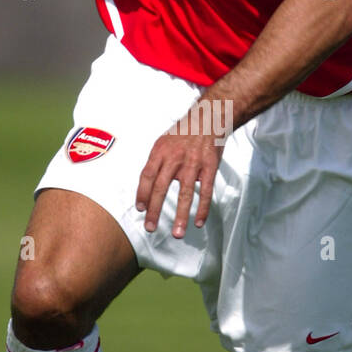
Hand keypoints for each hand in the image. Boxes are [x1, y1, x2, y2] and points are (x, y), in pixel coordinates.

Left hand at [136, 106, 224, 238]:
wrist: (210, 117)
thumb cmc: (183, 133)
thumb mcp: (163, 142)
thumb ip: (156, 164)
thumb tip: (146, 190)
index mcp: (160, 151)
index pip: (147, 176)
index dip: (142, 194)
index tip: (140, 210)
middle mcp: (175, 157)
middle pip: (161, 187)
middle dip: (154, 210)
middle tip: (151, 228)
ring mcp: (193, 162)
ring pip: (185, 193)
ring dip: (180, 216)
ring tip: (177, 234)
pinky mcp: (210, 166)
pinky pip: (206, 191)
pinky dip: (202, 208)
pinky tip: (199, 222)